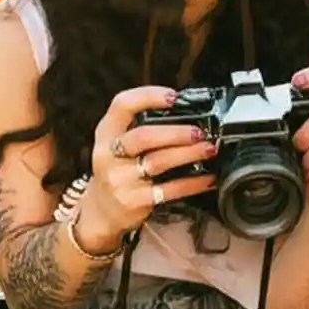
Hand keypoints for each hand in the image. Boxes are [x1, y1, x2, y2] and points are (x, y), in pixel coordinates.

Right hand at [78, 86, 216, 252]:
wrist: (99, 211)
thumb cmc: (116, 170)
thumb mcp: (114, 143)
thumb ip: (138, 126)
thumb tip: (184, 111)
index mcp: (106, 133)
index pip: (122, 105)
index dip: (148, 96)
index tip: (174, 96)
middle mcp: (109, 155)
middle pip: (144, 136)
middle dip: (176, 132)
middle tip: (198, 131)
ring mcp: (121, 179)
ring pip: (159, 161)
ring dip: (189, 153)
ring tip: (209, 149)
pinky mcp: (135, 201)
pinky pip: (170, 190)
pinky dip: (193, 183)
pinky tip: (208, 177)